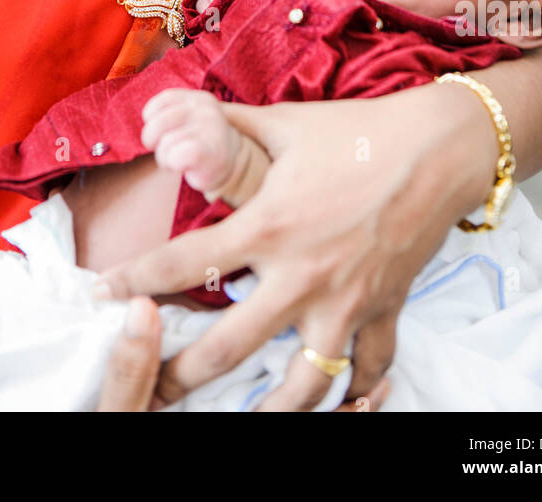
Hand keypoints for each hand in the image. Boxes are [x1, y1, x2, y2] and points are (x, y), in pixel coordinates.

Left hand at [92, 83, 496, 411]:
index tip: (102, 294)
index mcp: (270, 225)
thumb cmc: (359, 130)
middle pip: (229, 347)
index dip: (136, 279)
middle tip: (151, 391)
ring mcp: (345, 302)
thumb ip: (229, 127)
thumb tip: (181, 116)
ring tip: (237, 424)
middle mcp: (303, 275)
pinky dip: (354, 397)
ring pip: (299, 384)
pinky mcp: (383, 311)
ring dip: (266, 412)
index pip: (187, 261)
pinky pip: (366, 372)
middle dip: (181, 375)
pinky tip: (337, 409)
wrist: (439, 148)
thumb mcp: (285, 123)